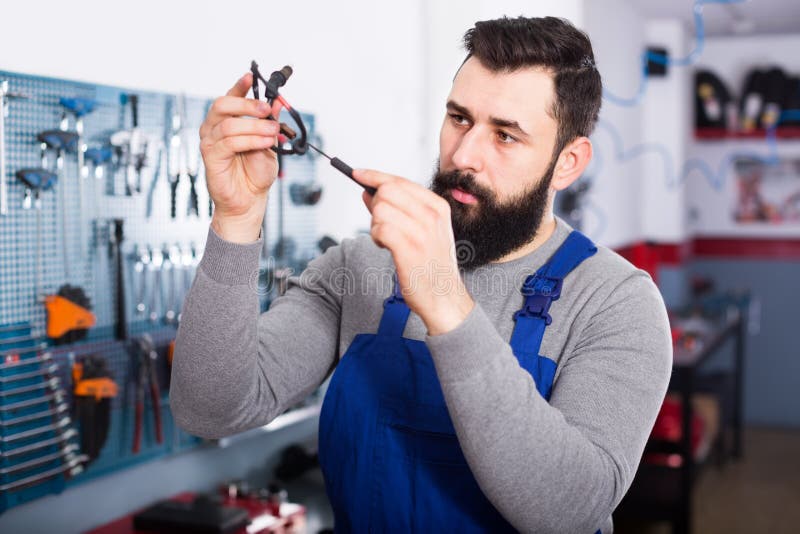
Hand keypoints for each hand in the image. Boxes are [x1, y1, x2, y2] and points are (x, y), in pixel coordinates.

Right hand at [199, 73, 282, 242]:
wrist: (250, 200)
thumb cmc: (256, 173)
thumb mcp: (269, 143)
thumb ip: (270, 123)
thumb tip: (277, 103)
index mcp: (227, 121)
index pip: (230, 98)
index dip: (239, 86)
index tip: (251, 76)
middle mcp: (214, 128)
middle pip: (222, 105)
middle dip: (247, 105)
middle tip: (267, 110)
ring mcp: (210, 142)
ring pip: (229, 124)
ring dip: (254, 126)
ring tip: (271, 132)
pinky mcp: (211, 157)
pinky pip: (229, 142)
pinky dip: (250, 140)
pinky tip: (264, 143)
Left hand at [356, 169, 473, 334]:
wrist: (445, 297)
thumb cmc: (431, 264)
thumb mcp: (422, 230)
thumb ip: (397, 208)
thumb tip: (368, 191)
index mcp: (437, 206)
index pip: (400, 181)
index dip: (375, 176)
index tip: (357, 173)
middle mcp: (432, 215)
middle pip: (387, 191)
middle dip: (375, 204)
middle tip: (379, 222)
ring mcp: (421, 231)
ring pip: (380, 209)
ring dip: (376, 224)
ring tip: (387, 240)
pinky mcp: (409, 248)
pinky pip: (379, 229)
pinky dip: (376, 236)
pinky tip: (385, 246)